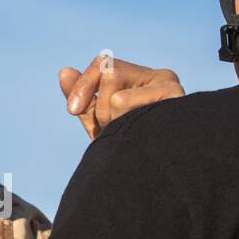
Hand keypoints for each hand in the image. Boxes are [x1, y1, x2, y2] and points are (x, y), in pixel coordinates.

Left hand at [59, 56, 184, 139]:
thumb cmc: (129, 149)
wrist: (153, 175)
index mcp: (142, 79)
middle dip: (102, 108)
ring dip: (113, 119)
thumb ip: (84, 98)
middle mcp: (158, 76)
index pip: (104, 64)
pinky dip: (120, 120)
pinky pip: (124, 102)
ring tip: (129, 133)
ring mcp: (170, 85)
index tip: (72, 110)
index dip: (83, 85)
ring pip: (116, 92)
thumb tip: (64, 72)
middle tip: (116, 128)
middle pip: (109, 72)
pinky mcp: (174, 97)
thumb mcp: (100, 122)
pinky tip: (137, 132)